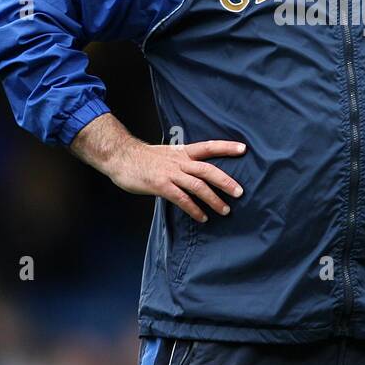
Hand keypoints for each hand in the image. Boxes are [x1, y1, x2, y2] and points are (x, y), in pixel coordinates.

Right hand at [71, 114, 245, 222]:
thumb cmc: (143, 158)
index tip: (243, 149)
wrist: (120, 157)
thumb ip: (182, 161)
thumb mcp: (167, 154)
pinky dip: (194, 209)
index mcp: (182, 152)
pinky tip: (202, 218)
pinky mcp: (160, 186)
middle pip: (208, 169)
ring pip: (198, 185)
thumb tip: (197, 172)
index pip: (209, 147)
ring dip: (213, 199)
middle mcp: (179, 162)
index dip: (226, 147)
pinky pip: (181, 199)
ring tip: (225, 210)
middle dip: (226, 181)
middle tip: (240, 192)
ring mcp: (170, 174)